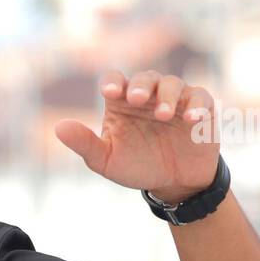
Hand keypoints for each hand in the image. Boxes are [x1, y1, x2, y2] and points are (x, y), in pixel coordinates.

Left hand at [54, 69, 219, 204]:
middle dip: (140, 86)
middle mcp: (148, 95)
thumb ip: (85, 144)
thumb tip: (59, 128)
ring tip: (163, 115)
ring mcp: (175, 99)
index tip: (109, 93)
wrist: (174, 183)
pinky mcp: (200, 107)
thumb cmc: (137, 166)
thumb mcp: (107, 161)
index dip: (112, 82)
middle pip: (144, 78)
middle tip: (135, 99)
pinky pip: (200, 97)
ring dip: (167, 96)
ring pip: (172, 84)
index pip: (114, 80)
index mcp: (122, 102)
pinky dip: (197, 105)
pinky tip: (192, 118)